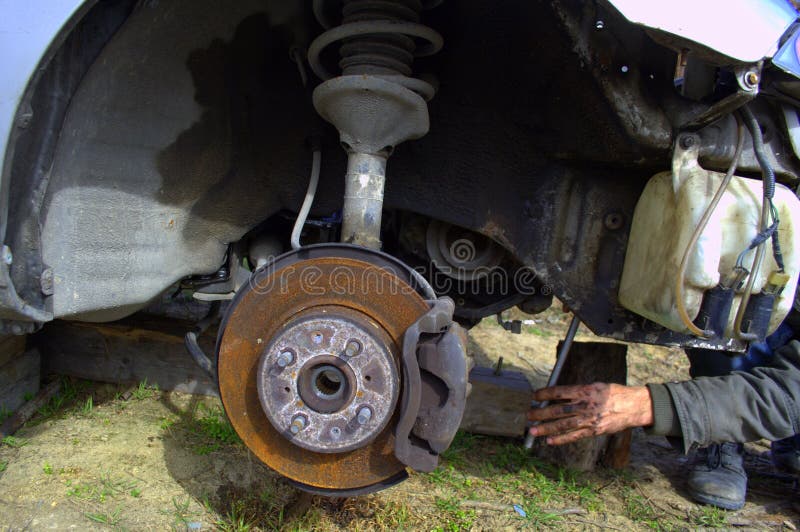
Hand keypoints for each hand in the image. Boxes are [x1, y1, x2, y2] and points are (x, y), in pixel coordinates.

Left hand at [527, 383, 652, 444]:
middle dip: (541, 413)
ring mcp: (589, 419)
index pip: (559, 392)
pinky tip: (550, 441)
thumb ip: (578, 391)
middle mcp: (585, 405)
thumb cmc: (613, 393)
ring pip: (563, 425)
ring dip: (546, 428)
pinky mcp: (594, 431)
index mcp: (585, 390)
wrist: (633, 406)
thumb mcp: (595, 386)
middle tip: (528, 415)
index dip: (544, 394)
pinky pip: (574, 436)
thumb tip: (558, 395)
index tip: (534, 396)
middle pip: (558, 410)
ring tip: (533, 430)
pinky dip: (561, 439)